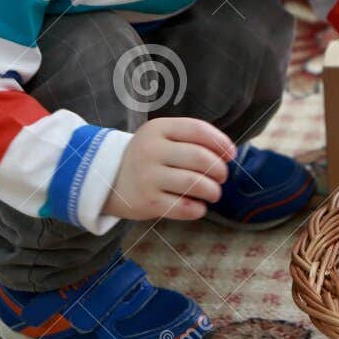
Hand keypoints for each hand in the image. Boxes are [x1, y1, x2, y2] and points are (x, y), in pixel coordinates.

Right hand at [102, 118, 234, 221]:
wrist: (108, 179)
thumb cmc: (149, 157)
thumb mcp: (163, 137)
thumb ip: (193, 139)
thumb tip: (228, 154)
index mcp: (158, 129)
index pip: (198, 129)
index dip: (221, 142)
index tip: (231, 155)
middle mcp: (151, 150)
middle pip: (201, 158)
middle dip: (219, 170)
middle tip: (221, 177)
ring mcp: (148, 177)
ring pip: (195, 183)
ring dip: (213, 191)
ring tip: (213, 193)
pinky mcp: (147, 202)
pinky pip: (184, 207)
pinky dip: (198, 209)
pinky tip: (198, 207)